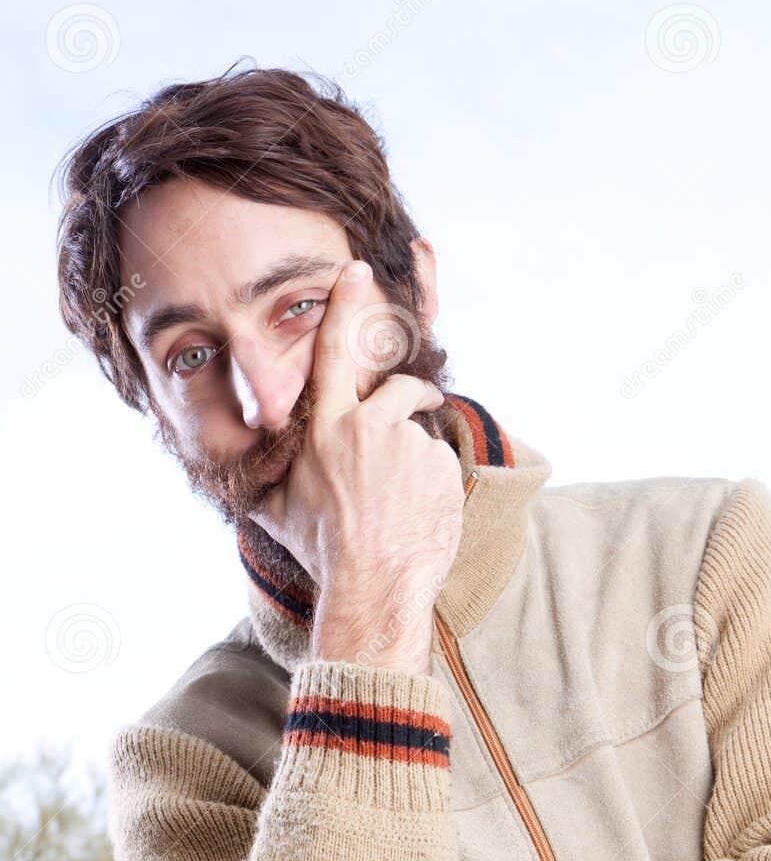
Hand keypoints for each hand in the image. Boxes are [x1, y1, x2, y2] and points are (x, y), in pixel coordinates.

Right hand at [251, 261, 463, 675]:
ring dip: (418, 456)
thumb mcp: (279, 512)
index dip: (346, 309)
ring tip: (404, 499)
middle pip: (400, 386)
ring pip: (421, 434)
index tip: (358, 272)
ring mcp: (407, 445)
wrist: (373, 587)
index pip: (333, 355)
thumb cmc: (323, 553)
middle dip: (412, 391)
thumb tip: (237, 472)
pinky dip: (436, 482)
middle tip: (420, 403)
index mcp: (325, 431)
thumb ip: (266, 477)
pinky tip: (421, 512)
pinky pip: (442, 463)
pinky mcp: (439, 465)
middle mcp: (367, 428)